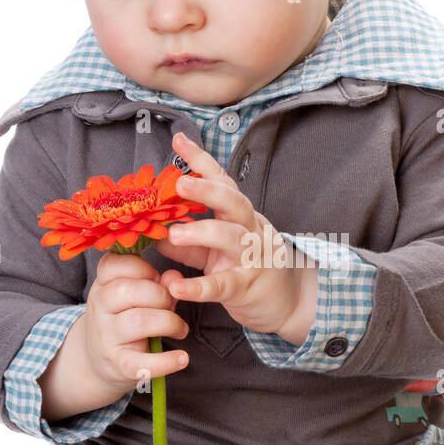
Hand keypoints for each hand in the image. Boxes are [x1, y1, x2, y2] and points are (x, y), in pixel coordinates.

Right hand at [83, 250, 190, 386]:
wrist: (98, 360)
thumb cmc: (125, 320)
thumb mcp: (135, 297)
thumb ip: (158, 284)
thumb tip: (175, 277)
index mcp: (102, 286)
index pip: (112, 264)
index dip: (141, 267)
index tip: (155, 278)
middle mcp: (99, 308)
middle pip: (126, 290)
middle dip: (159, 295)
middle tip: (171, 305)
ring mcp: (106, 337)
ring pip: (138, 321)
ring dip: (169, 322)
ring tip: (180, 329)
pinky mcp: (118, 364)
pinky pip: (141, 363)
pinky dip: (165, 362)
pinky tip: (182, 358)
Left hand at [152, 131, 313, 337]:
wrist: (289, 304)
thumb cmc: (251, 272)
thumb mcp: (218, 252)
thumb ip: (188, 243)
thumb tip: (155, 232)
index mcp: (241, 218)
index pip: (223, 183)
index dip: (201, 161)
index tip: (179, 140)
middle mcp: (250, 231)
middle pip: (234, 202)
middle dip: (208, 190)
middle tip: (180, 184)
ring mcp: (252, 258)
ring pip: (232, 238)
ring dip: (202, 233)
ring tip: (175, 235)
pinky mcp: (247, 288)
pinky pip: (223, 285)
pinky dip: (198, 287)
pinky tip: (176, 287)